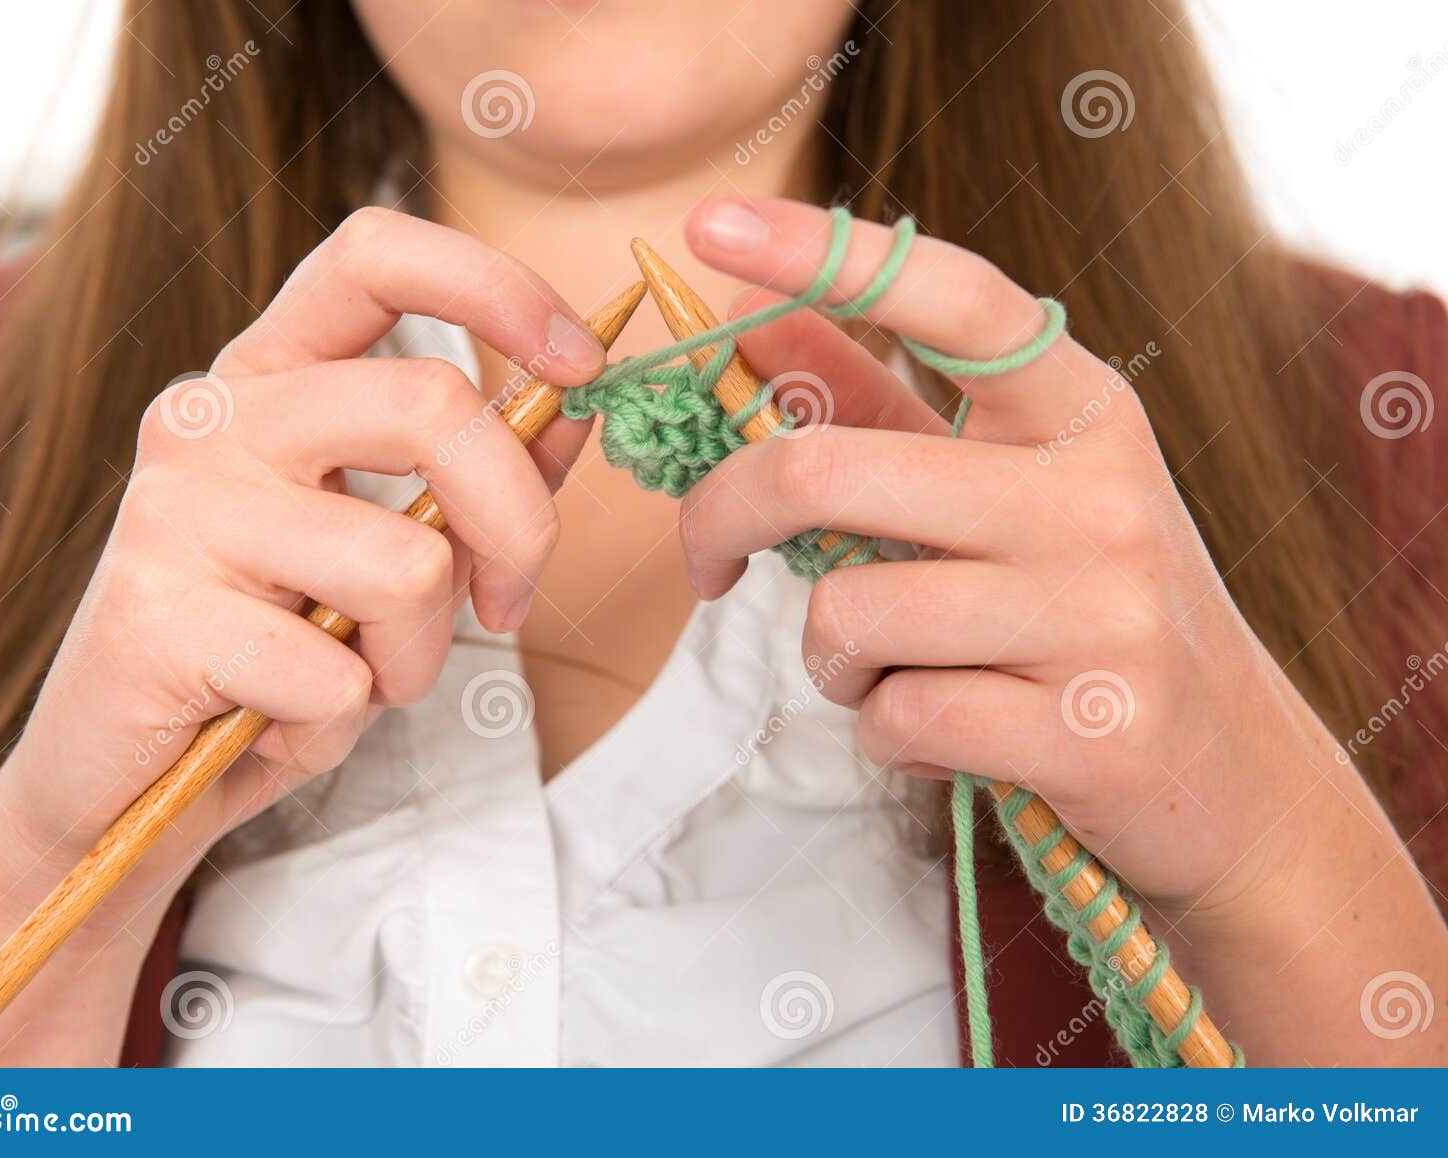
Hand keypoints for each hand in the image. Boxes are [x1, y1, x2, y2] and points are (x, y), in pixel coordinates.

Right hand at [0, 207, 605, 924]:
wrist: (124, 777)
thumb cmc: (274, 654)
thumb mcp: (389, 551)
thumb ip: (473, 478)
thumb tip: (572, 413)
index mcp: (268, 377)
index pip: (375, 255)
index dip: (498, 288)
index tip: (583, 362)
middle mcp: (212, 415)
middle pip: (431, 403)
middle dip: (519, 525)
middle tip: (507, 606)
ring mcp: (175, 507)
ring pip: (406, 565)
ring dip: (416, 656)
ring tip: (351, 678)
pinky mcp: (154, 612)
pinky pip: (337, 675)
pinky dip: (340, 722)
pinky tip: (274, 721)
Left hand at [675, 196, 1349, 916]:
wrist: (1228, 768)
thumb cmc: (1085, 607)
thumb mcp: (1002, 489)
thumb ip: (875, 404)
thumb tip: (749, 323)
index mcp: (1081, 411)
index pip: (953, 300)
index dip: (825, 252)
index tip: (708, 221)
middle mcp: (1100, 496)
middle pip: (828, 469)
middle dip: (723, 517)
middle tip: (707, 558)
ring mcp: (1104, 615)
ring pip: (848, 615)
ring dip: (830, 658)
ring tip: (895, 670)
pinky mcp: (1089, 731)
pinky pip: (895, 720)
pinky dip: (882, 735)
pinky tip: (945, 735)